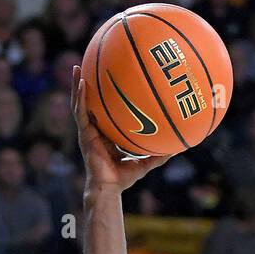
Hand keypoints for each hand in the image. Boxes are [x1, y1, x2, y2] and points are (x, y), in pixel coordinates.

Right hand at [71, 65, 171, 192]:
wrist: (108, 188)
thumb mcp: (144, 163)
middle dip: (89, 85)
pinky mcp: (83, 134)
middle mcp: (95, 130)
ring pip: (80, 104)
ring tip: (77, 66)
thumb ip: (158, 155)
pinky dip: (79, 97)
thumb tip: (177, 149)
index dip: (105, 98)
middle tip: (90, 65)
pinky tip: (81, 82)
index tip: (110, 80)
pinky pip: (80, 111)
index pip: (105, 112)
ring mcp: (87, 131)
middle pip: (90, 103)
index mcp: (106, 135)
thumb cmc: (124, 178)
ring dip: (77, 85)